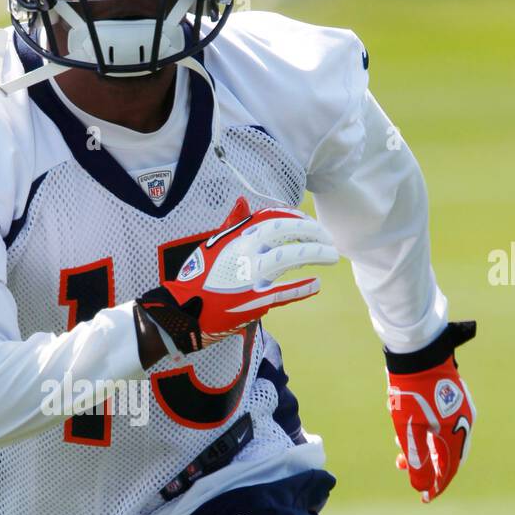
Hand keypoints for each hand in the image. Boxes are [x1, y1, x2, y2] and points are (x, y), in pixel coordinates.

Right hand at [135, 197, 338, 354]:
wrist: (182, 312)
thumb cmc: (196, 278)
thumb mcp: (210, 245)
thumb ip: (231, 226)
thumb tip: (243, 203)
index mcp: (237, 236)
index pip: (275, 218)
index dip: (298, 218)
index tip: (310, 224)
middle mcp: (247, 251)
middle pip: (290, 234)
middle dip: (314, 234)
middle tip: (329, 240)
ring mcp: (252, 275)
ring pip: (292, 257)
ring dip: (316, 254)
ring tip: (332, 256)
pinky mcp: (255, 300)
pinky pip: (285, 292)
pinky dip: (303, 288)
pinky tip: (317, 284)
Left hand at [386, 321, 476, 501]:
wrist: (417, 353)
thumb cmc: (412, 392)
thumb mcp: (410, 430)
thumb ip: (417, 461)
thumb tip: (421, 487)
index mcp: (457, 433)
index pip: (449, 469)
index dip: (436, 486)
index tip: (424, 498)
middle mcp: (464, 423)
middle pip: (447, 455)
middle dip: (425, 466)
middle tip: (405, 471)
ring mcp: (459, 410)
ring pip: (442, 440)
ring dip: (422, 449)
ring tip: (400, 450)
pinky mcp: (451, 399)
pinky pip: (440, 425)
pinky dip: (425, 434)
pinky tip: (407, 430)